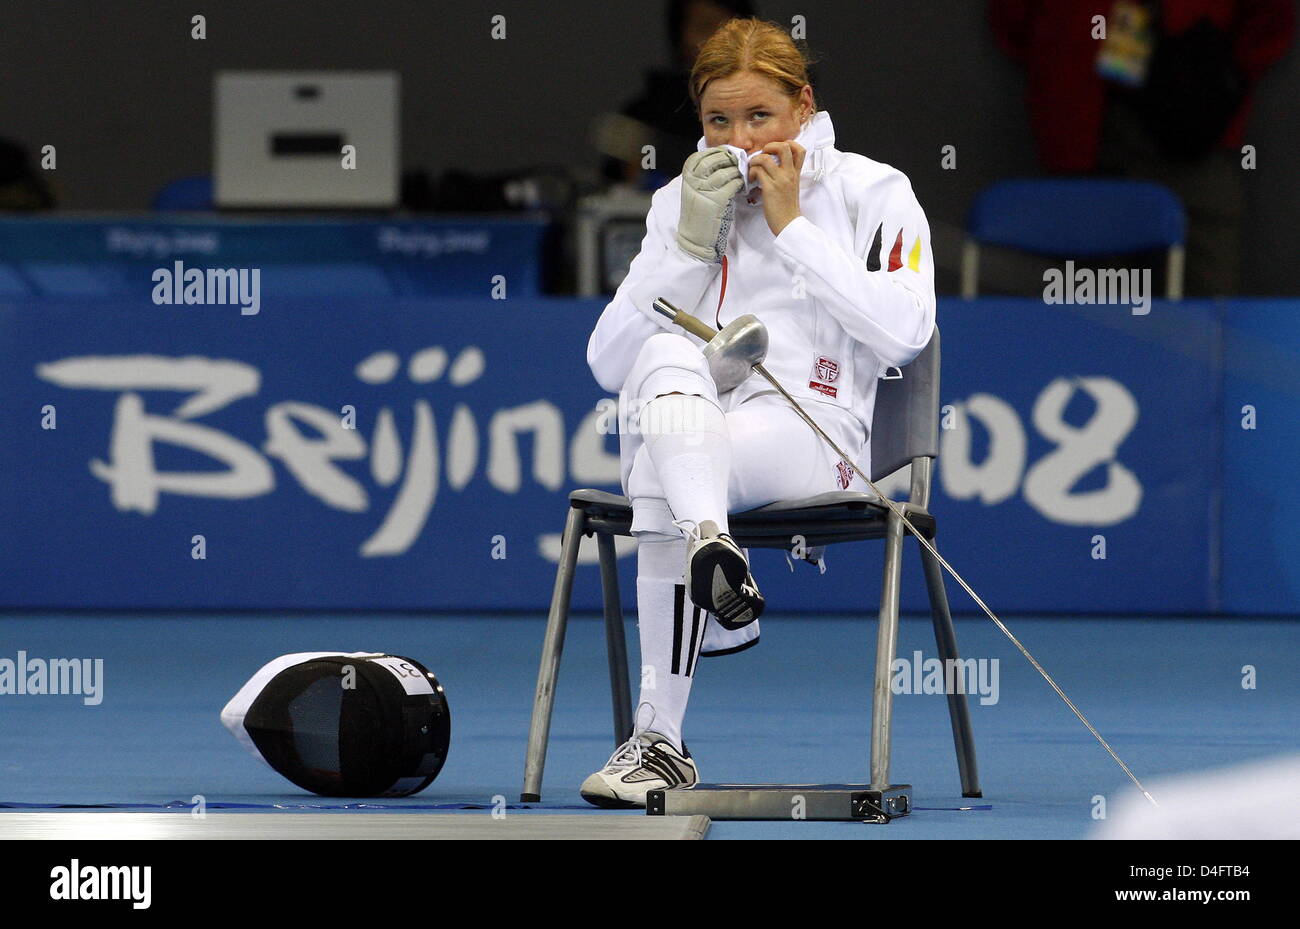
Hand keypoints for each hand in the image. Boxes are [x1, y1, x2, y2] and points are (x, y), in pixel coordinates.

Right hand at [676, 148, 743, 263]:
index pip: (704, 155)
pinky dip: (740, 183)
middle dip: (730, 159)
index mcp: (687, 175)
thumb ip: (703, 174)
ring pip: (727, 172)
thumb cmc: (698, 211)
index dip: (718, 152)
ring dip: (737, 171)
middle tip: (739, 162)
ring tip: (742, 174)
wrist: (695, 236)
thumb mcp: (694, 189)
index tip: (728, 154)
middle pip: (716, 160)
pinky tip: (742, 186)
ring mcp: (705, 189)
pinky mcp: (718, 200)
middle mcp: (694, 180)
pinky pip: (734, 185)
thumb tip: (723, 158)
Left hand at [748, 140, 805, 235]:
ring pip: (765, 158)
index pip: (800, 150)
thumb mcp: (792, 187)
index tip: (777, 150)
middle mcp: (789, 174)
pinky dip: (751, 172)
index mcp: (796, 173)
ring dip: (754, 160)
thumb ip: (786, 175)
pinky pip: (757, 171)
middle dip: (770, 145)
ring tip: (753, 169)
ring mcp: (780, 180)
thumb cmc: (787, 208)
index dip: (789, 144)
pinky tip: (751, 179)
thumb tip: (772, 165)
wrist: (788, 224)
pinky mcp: (770, 188)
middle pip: (784, 147)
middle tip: (764, 155)